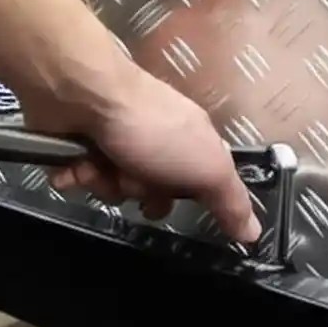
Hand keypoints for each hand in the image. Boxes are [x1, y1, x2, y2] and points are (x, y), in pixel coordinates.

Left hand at [22, 65, 259, 242]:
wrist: (83, 92)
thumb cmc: (151, 127)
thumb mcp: (207, 166)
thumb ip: (231, 200)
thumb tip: (254, 234)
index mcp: (188, 141)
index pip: (197, 183)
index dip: (188, 198)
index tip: (180, 203)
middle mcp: (152, 139)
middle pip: (149, 193)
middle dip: (140, 193)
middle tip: (134, 179)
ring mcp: (111, 140)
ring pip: (111, 189)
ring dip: (105, 182)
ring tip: (101, 161)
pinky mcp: (76, 143)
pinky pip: (74, 179)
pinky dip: (73, 174)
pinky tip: (75, 160)